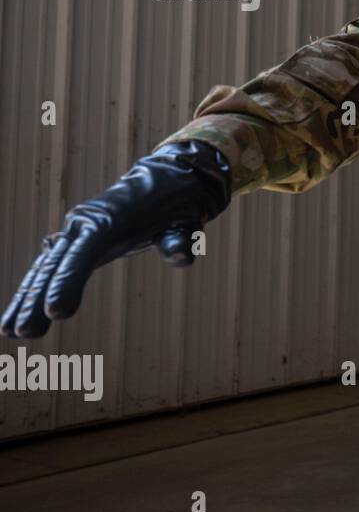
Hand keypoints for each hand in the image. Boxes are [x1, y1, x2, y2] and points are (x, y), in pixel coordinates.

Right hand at [2, 141, 230, 337]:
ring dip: (26, 298)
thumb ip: (181, 239)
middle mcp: (86, 223)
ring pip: (45, 266)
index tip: (54, 311)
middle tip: (23, 333)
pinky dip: (34, 288)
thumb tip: (181, 255)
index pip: (83, 255)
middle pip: (56, 264)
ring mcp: (77, 229)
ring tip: (9, 332)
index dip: (67, 282)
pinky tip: (18, 314)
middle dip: (36, 299)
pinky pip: (51, 265)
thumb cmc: (180, 204)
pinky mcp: (76, 238)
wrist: (169, 178)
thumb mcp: (188, 220)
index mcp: (110, 220)